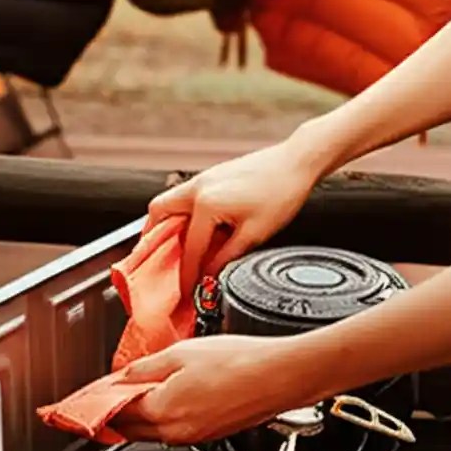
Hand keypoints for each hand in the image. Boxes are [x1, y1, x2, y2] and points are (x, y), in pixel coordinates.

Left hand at [110, 334, 327, 444]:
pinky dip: (161, 418)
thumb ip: (144, 368)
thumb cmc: (239, 362)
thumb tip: (121, 378)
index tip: (86, 398)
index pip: (116, 414)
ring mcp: (194, 437)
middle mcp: (176, 433)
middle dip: (113, 414)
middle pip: (129, 430)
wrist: (280, 376)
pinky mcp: (209, 435)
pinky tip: (165, 397)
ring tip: (132, 393)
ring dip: (137, 416)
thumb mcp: (179, 354)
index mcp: (163, 411)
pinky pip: (173, 431)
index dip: (98, 404)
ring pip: (151, 432)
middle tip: (102, 398)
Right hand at [150, 137, 324, 289]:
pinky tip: (196, 228)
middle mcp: (197, 188)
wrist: (297, 161)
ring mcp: (202, 179)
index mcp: (207, 204)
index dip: (187, 274)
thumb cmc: (281, 192)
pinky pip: (183, 197)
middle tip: (158, 260)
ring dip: (166, 223)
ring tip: (173, 246)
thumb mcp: (256, 234)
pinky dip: (181, 213)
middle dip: (154, 238)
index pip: (189, 247)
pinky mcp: (211, 176)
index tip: (186, 290)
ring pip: (168, 202)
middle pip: (158, 213)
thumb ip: (227, 257)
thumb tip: (210, 274)